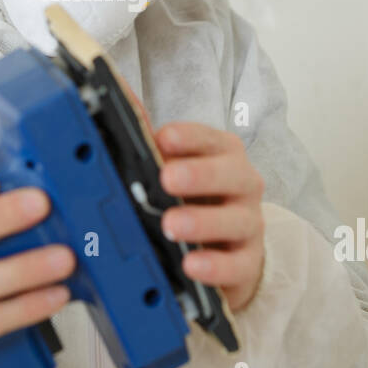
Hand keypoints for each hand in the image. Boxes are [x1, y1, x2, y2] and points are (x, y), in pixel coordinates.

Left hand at [155, 122, 266, 313]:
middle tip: (167, 178)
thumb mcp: (175, 170)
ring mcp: (248, 223)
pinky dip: (215, 266)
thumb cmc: (195, 201)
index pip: (211, 139)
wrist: (227, 249)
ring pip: (237, 219)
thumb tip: (119, 101)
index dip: (189, 137)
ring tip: (171, 225)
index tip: (164, 138)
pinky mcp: (247, 262)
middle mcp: (242, 185)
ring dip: (203, 221)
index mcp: (223, 156)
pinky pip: (237, 264)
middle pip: (231, 174)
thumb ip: (150, 141)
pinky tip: (191, 265)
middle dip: (199, 174)